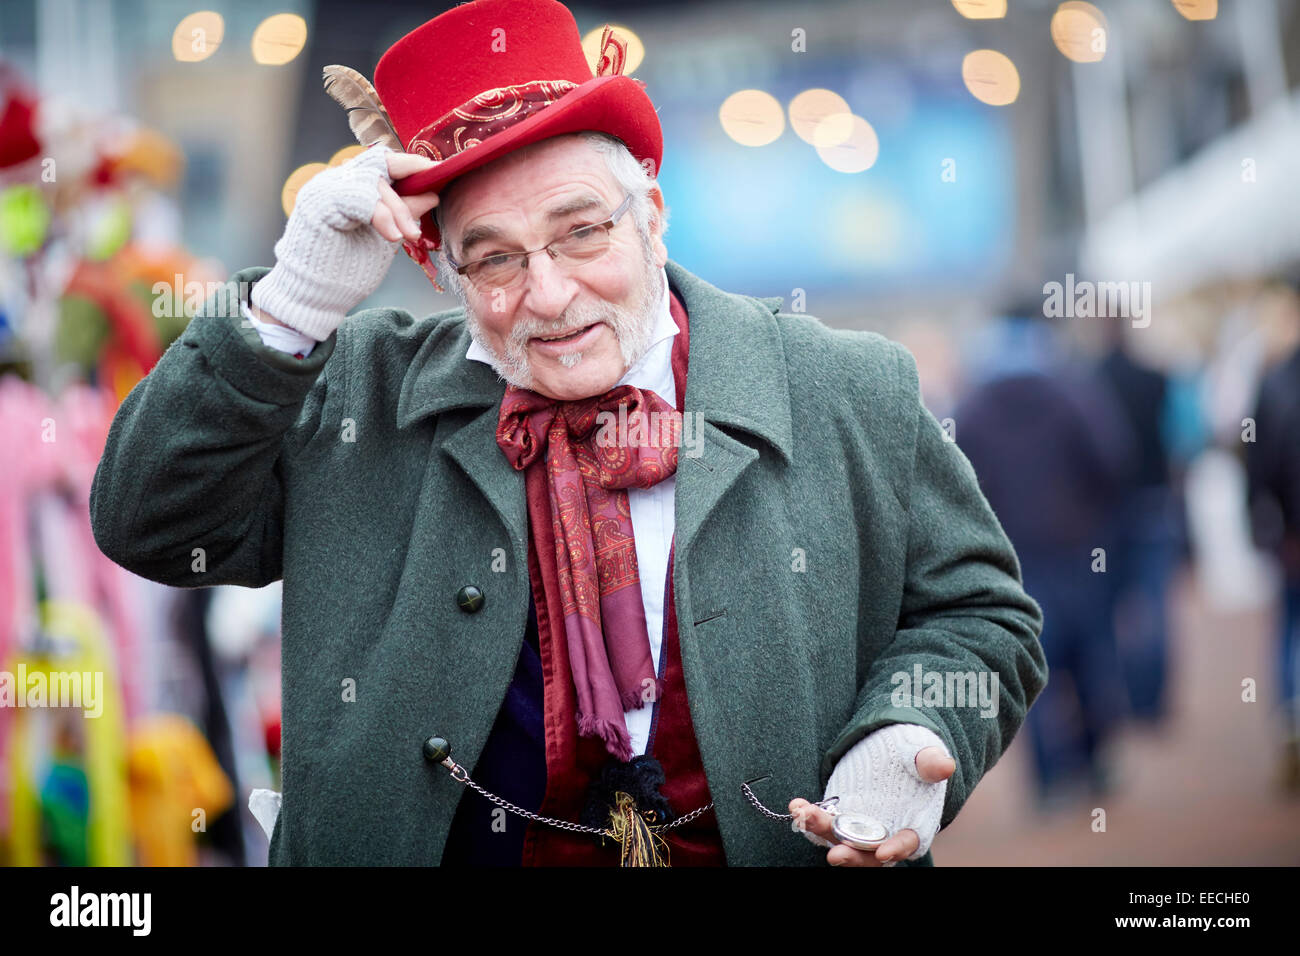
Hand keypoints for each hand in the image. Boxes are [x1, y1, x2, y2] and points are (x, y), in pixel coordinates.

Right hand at [250, 145, 440, 340]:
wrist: (318, 297)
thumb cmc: (349, 270)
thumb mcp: (386, 236)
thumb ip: (403, 213)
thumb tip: (431, 194)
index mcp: (351, 186)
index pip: (384, 163)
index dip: (412, 165)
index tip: (438, 172)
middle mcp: (336, 181)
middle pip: (380, 167)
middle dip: (407, 193)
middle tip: (422, 218)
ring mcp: (324, 189)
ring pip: (370, 180)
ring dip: (395, 209)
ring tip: (407, 236)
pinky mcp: (318, 203)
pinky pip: (355, 195)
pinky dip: (379, 214)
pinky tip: (392, 235)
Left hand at [789, 724, 955, 866]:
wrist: (889, 751)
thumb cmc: (914, 758)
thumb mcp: (923, 755)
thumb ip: (930, 762)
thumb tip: (945, 766)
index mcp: (912, 825)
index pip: (906, 843)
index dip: (895, 850)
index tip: (882, 854)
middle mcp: (883, 834)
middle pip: (867, 852)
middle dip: (851, 855)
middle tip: (834, 855)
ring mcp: (858, 828)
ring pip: (839, 839)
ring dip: (822, 832)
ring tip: (805, 815)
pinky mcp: (838, 817)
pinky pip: (822, 823)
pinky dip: (808, 817)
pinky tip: (797, 806)